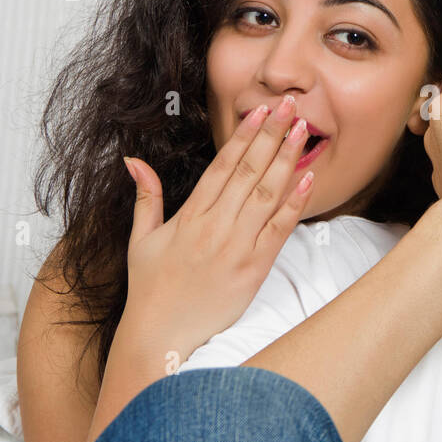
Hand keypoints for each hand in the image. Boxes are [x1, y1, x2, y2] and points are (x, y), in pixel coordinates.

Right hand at [119, 94, 314, 359]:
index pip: (222, 166)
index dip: (243, 136)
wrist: (161, 336)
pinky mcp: (254, 269)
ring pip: (267, 194)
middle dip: (271, 135)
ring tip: (303, 131)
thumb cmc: (151, 289)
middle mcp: (215, 226)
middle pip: (249, 171)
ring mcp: (236, 247)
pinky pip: (279, 230)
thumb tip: (133, 160)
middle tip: (290, 106)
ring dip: (287, 160)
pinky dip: (294, 204)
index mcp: (190, 215)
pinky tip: (308, 179)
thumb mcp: (140, 239)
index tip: (260, 111)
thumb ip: (146, 196)